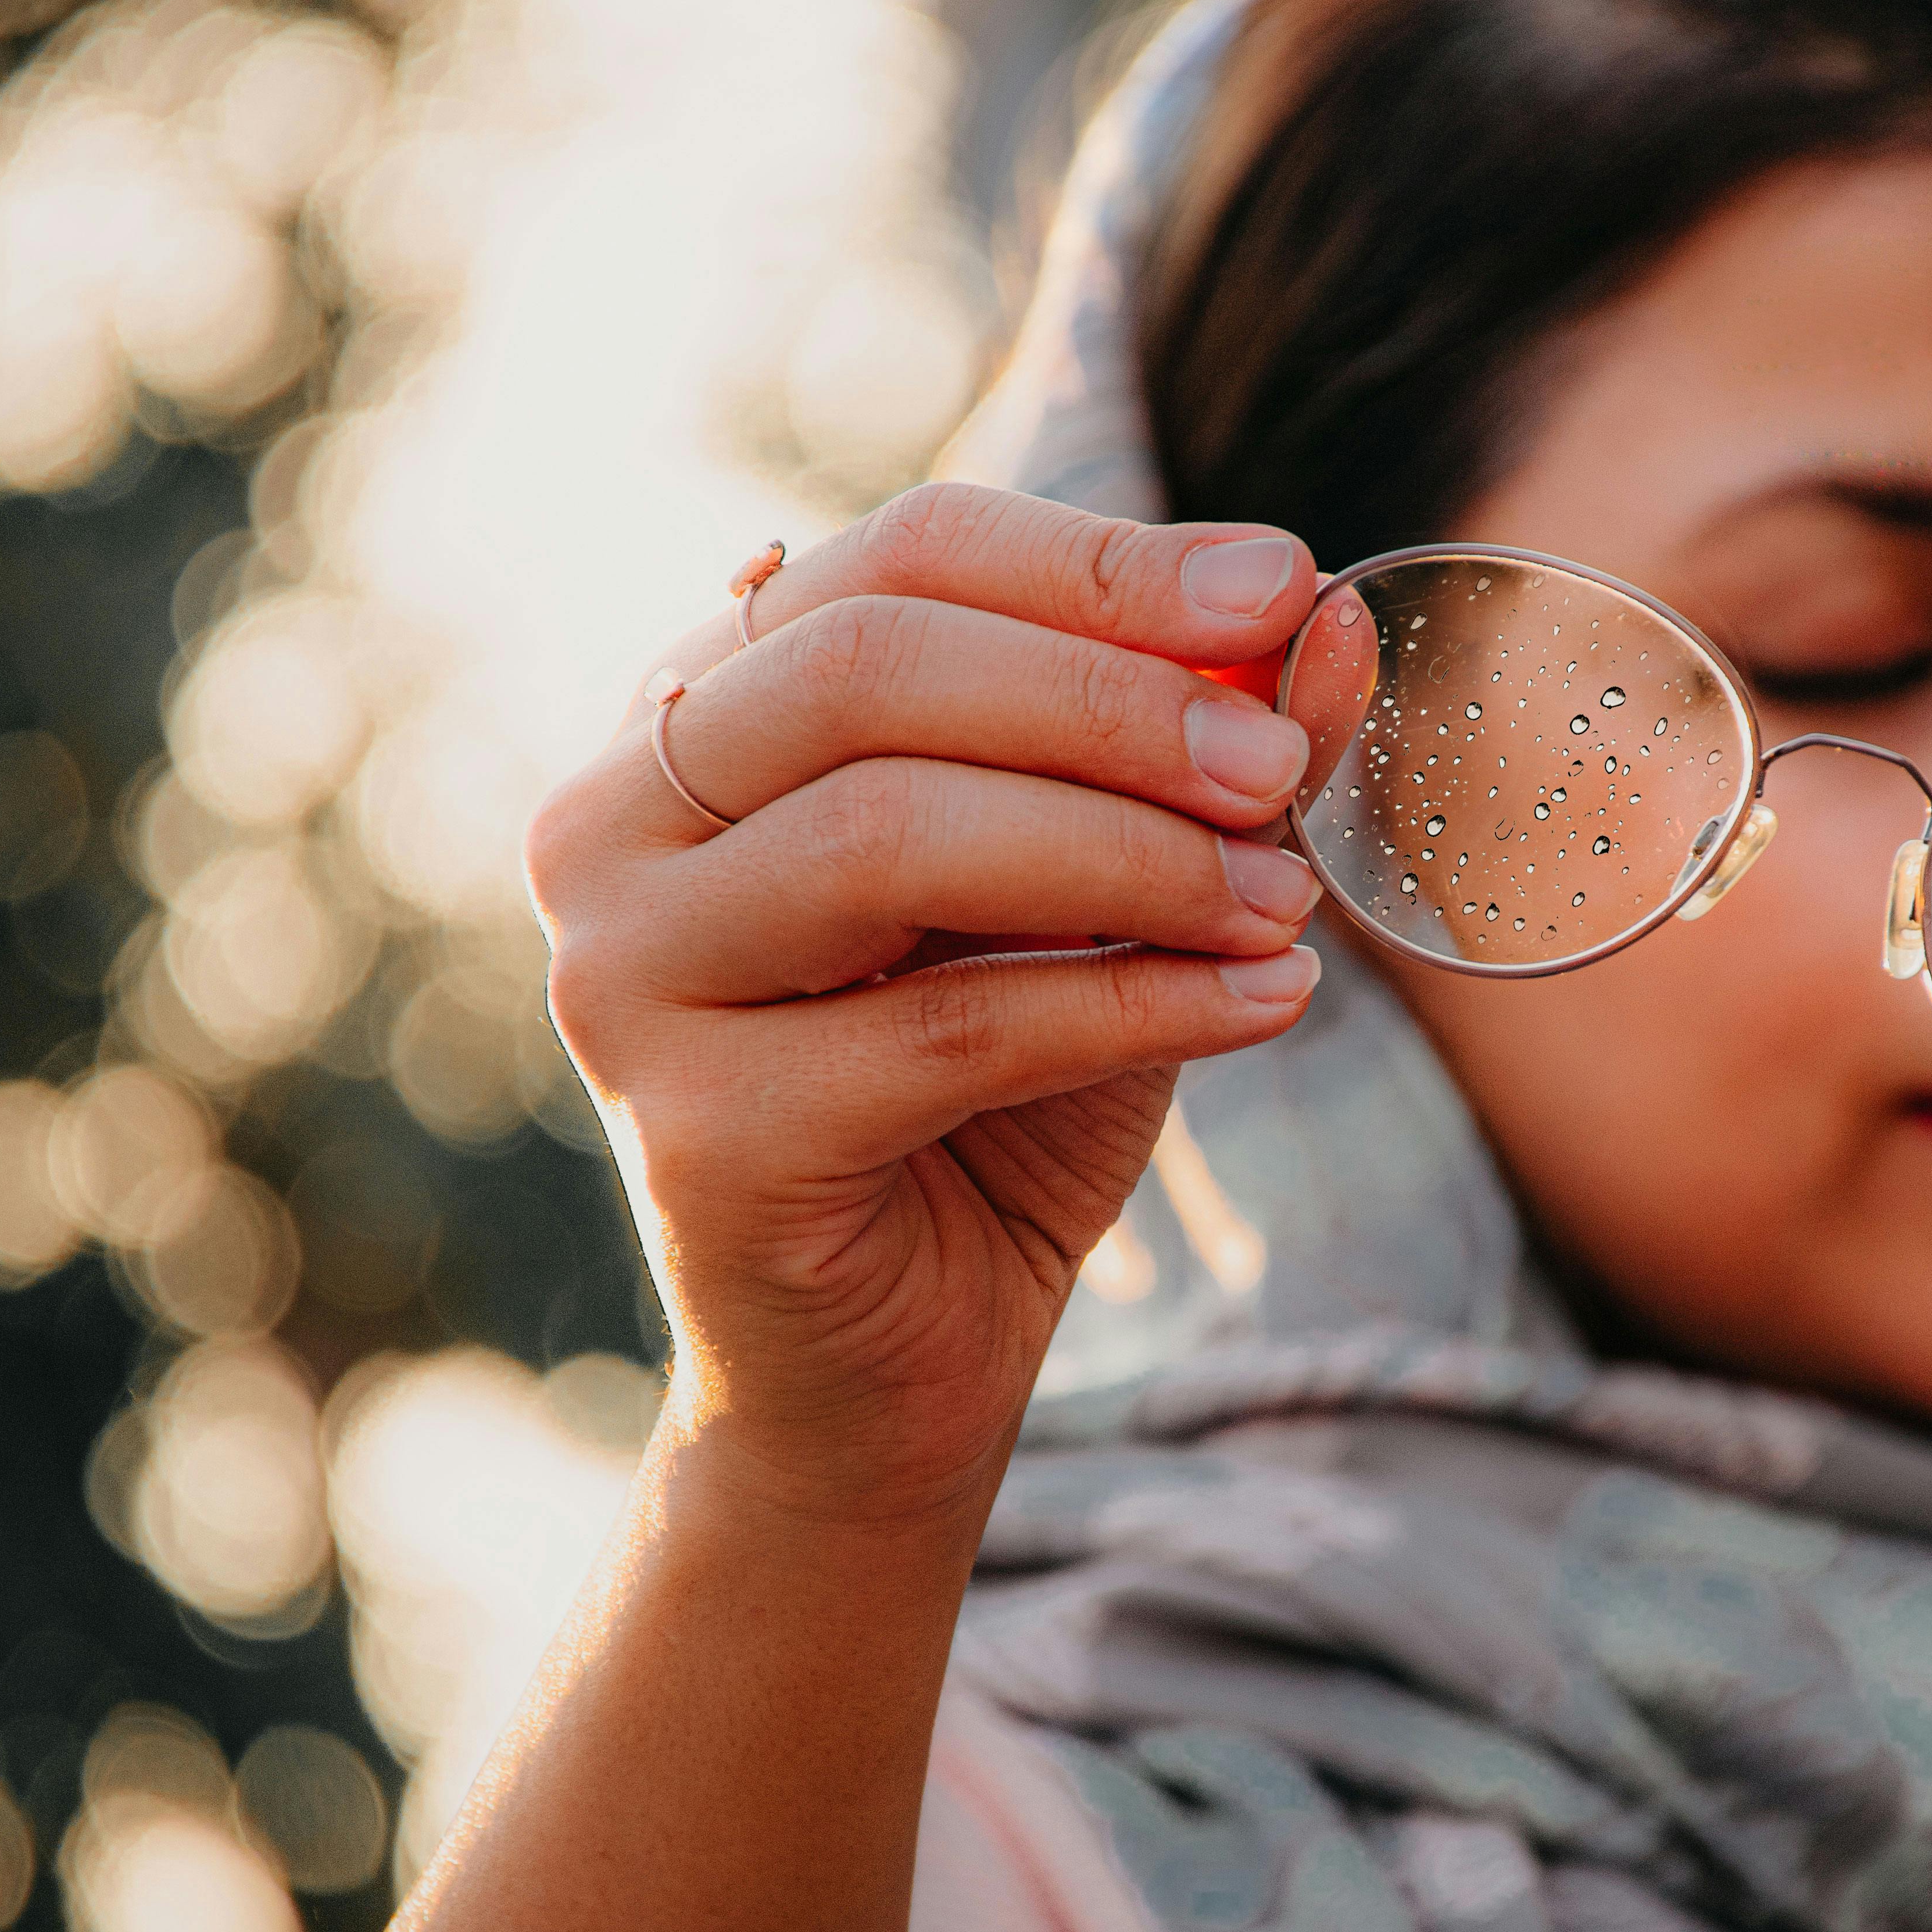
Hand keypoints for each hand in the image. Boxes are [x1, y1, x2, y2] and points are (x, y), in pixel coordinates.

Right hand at [525, 484, 1324, 1524]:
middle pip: (871, 669)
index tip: (1282, 586)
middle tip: (1282, 767)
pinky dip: (1138, 1001)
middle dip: (1114, 701)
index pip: (895, 559)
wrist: (892, 1372)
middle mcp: (612, 823)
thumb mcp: (1108, 895)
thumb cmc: (992, 1103)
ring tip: (1284, 898)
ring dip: (1128, 853)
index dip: (1097, 564)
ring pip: (890, 836)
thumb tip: (1319, 619)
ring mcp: (625, 977)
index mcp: (696, 716)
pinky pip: (948, 1026)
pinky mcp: (693, 1132)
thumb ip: (1194, 758)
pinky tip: (1270, 1001)